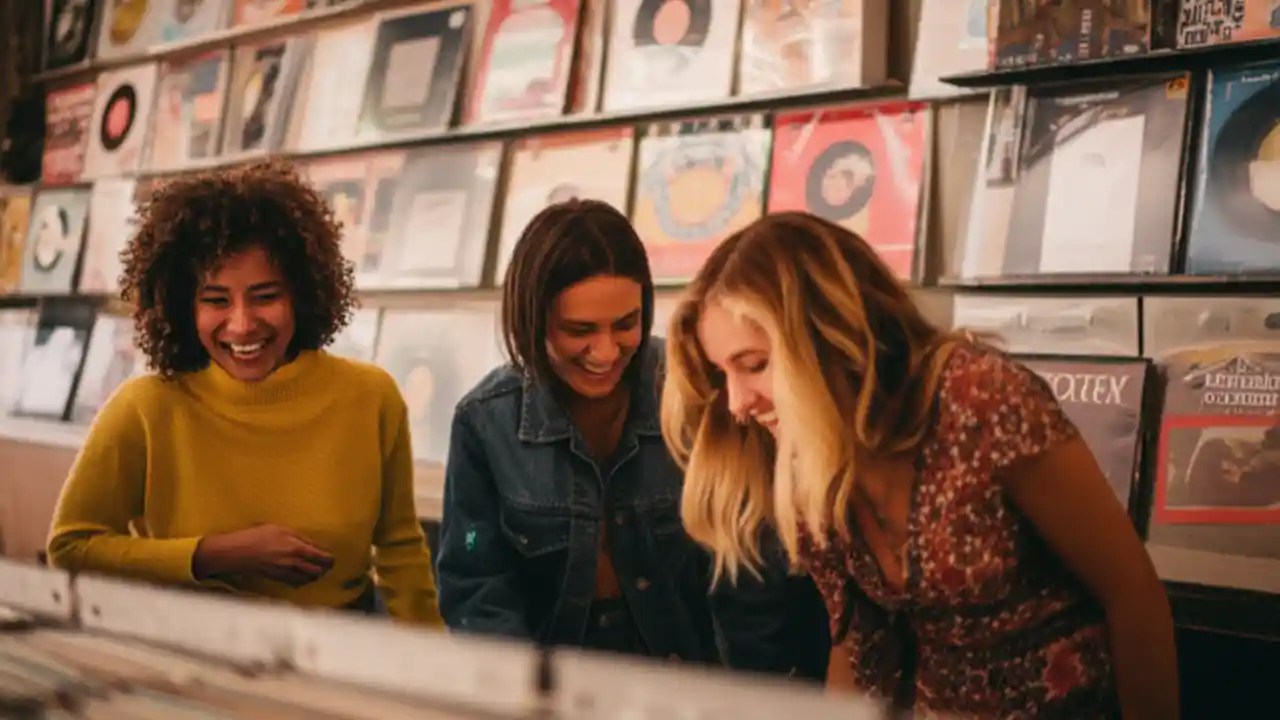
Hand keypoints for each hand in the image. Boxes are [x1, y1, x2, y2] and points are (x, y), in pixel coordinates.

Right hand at [193, 524, 334, 586]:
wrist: (238, 552)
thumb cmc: (258, 536)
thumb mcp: (281, 530)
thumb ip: (299, 538)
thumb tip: (313, 545)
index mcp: (298, 548)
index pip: (321, 557)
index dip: (329, 559)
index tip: (332, 559)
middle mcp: (294, 563)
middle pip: (317, 571)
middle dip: (324, 569)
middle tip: (326, 566)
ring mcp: (285, 573)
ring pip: (306, 580)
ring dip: (313, 576)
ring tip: (316, 572)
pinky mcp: (276, 579)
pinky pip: (294, 584)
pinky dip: (301, 582)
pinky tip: (301, 578)